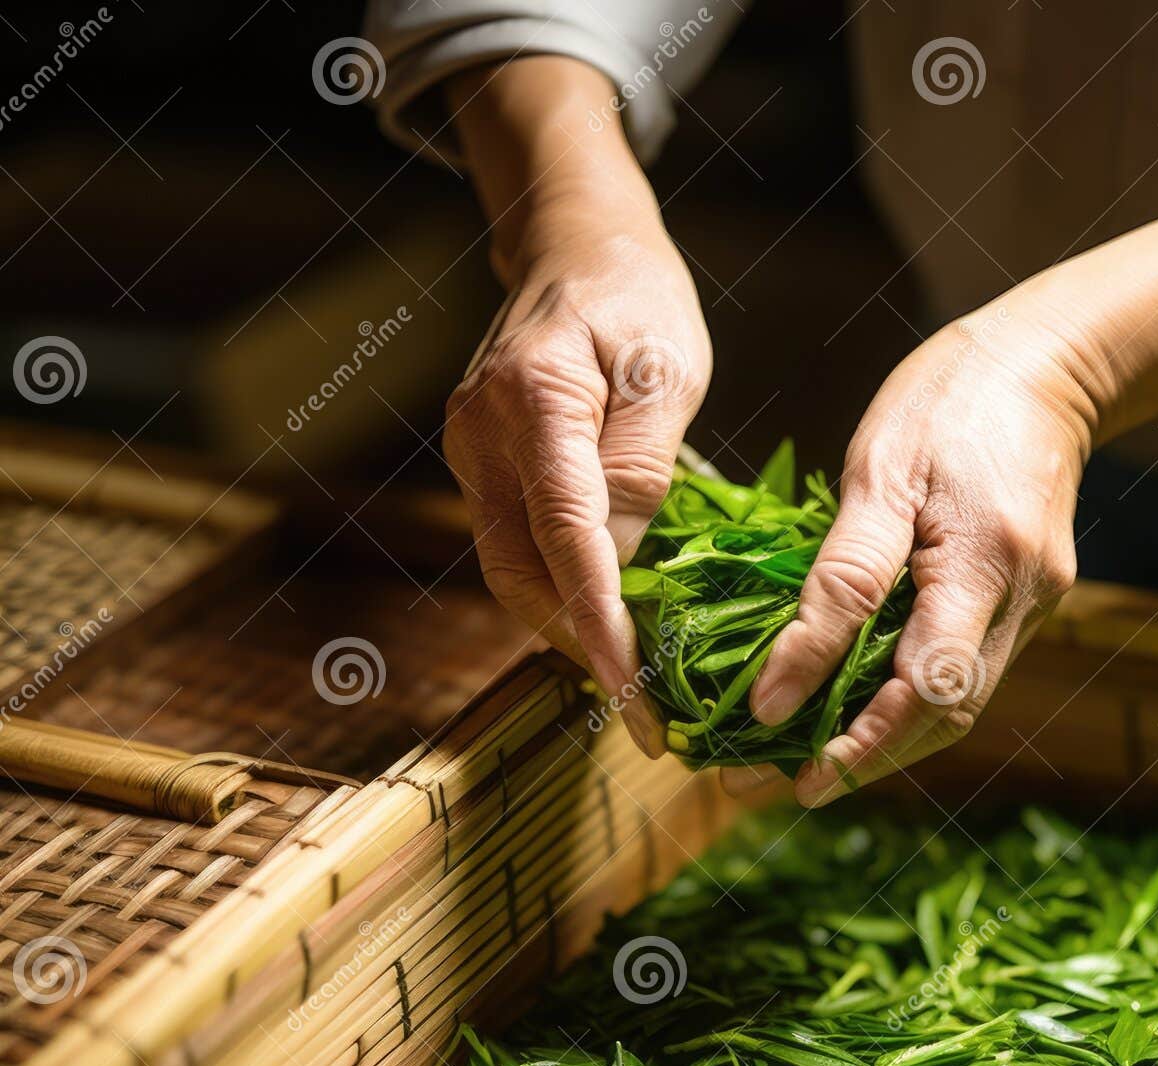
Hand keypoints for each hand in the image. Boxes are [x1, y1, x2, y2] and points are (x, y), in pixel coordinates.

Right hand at [442, 59, 711, 754]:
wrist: (573, 244)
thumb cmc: (636, 297)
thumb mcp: (669, 372)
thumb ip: (643, 470)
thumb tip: (623, 568)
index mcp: (534, 401)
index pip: (566, 538)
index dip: (598, 623)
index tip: (632, 690)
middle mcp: (482, 436)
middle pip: (519, 576)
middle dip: (581, 650)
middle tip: (646, 713)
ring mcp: (472, 455)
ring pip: (512, 574)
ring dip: (570, 631)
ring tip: (637, 681)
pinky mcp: (483, 469)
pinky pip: (519, 549)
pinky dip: (562, 594)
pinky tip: (611, 623)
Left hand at [738, 208, 1157, 803]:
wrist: (1048, 365)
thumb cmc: (948, 403)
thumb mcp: (879, 469)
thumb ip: (841, 572)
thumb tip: (785, 671)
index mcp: (984, 563)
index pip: (918, 678)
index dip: (852, 728)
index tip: (776, 746)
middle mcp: (1020, 603)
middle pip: (942, 717)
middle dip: (859, 761)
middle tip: (775, 784)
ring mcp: (1031, 611)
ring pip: (955, 710)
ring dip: (882, 747)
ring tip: (800, 766)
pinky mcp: (1024, 608)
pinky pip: (961, 675)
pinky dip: (905, 708)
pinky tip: (853, 715)